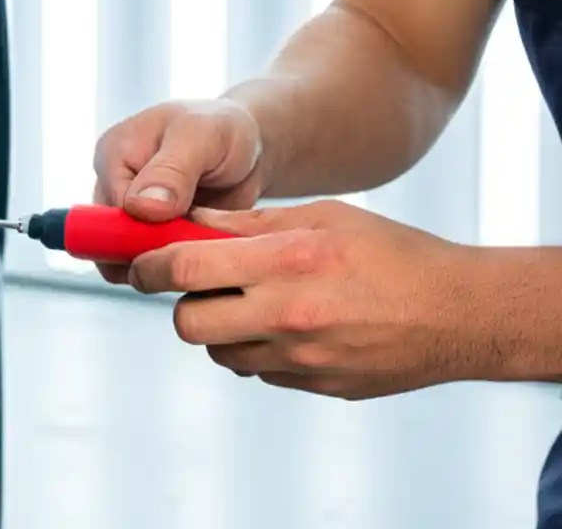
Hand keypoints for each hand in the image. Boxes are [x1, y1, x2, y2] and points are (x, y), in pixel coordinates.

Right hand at [92, 99, 263, 281]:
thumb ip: (171, 171)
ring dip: (169, 259)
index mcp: (112, 156)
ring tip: (204, 240)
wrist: (249, 145)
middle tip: (197, 242)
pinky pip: (154, 264)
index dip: (139, 232)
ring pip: (133, 257)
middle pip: (114, 239)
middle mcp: (114, 186)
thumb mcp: (201, 137)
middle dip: (154, 249)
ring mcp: (131, 214)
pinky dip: (179, 264)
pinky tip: (203, 248)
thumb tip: (141, 208)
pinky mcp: (151, 234)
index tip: (178, 237)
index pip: (108, 212)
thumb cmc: (222, 127)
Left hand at [129, 200, 477, 399]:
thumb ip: (250, 224)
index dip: (149, 266)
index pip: (185, 268)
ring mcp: (301, 358)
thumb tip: (186, 223)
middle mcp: (288, 314)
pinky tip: (288, 325)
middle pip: (188, 323)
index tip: (141, 262)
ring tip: (253, 301)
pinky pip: (258, 371)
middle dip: (182, 304)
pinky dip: (258, 349)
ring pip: (220, 352)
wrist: (461, 313)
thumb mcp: (323, 216)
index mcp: (289, 260)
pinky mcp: (314, 385)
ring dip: (221, 327)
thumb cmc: (392, 252)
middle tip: (198, 284)